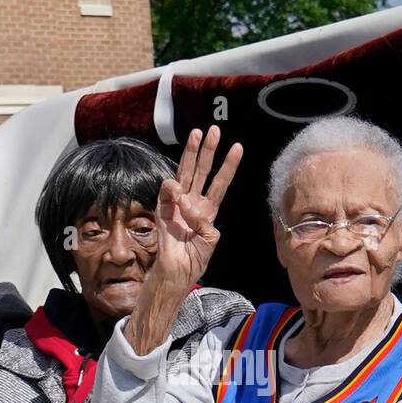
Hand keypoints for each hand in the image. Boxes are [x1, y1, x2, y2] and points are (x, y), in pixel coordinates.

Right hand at [124, 126, 242, 353]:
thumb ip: (206, 221)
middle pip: (203, 172)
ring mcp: (178, 204)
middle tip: (215, 130)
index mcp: (208, 211)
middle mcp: (193, 203)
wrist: (176, 272)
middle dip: (209, 151)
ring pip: (186, 172)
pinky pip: (169, 191)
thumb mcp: (211, 240)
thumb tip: (188, 204)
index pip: (220, 184)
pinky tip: (178, 193)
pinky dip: (174, 189)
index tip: (238, 147)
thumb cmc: (194, 260)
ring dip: (192, 153)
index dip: (228, 166)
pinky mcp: (163, 209)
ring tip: (198, 134)